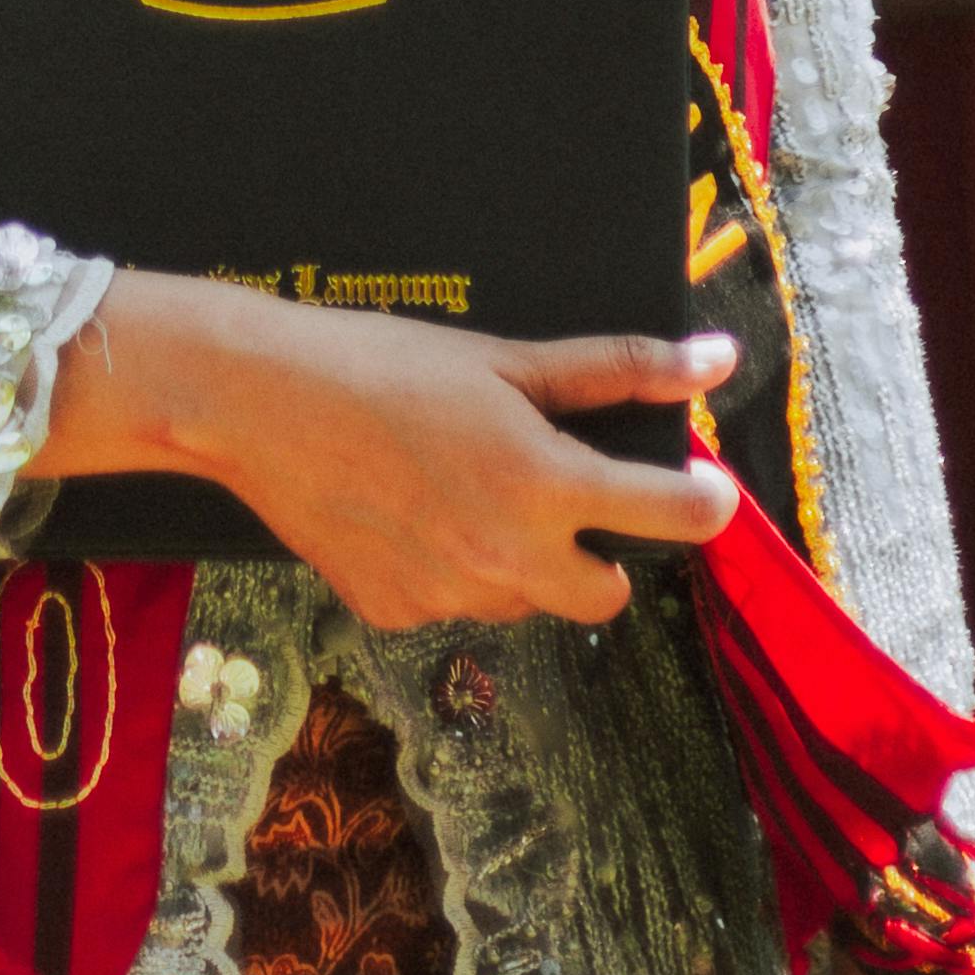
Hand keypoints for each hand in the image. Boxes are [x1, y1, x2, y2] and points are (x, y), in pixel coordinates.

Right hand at [35, 270, 737, 631]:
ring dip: (521, 558)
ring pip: (526, 598)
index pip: (667, 519)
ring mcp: (450, 599)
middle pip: (605, 594)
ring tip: (460, 484)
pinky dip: (451, 567)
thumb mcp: (507, 358)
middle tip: (563, 490)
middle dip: (603, 553)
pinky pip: (456, 602)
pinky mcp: (399, 616)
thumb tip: (715, 358)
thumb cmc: (386, 363)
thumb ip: (618, 369)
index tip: (705, 488)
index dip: (702, 503)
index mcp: (543, 485)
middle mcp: (506, 559)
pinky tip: (408, 510)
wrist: (258, 403)